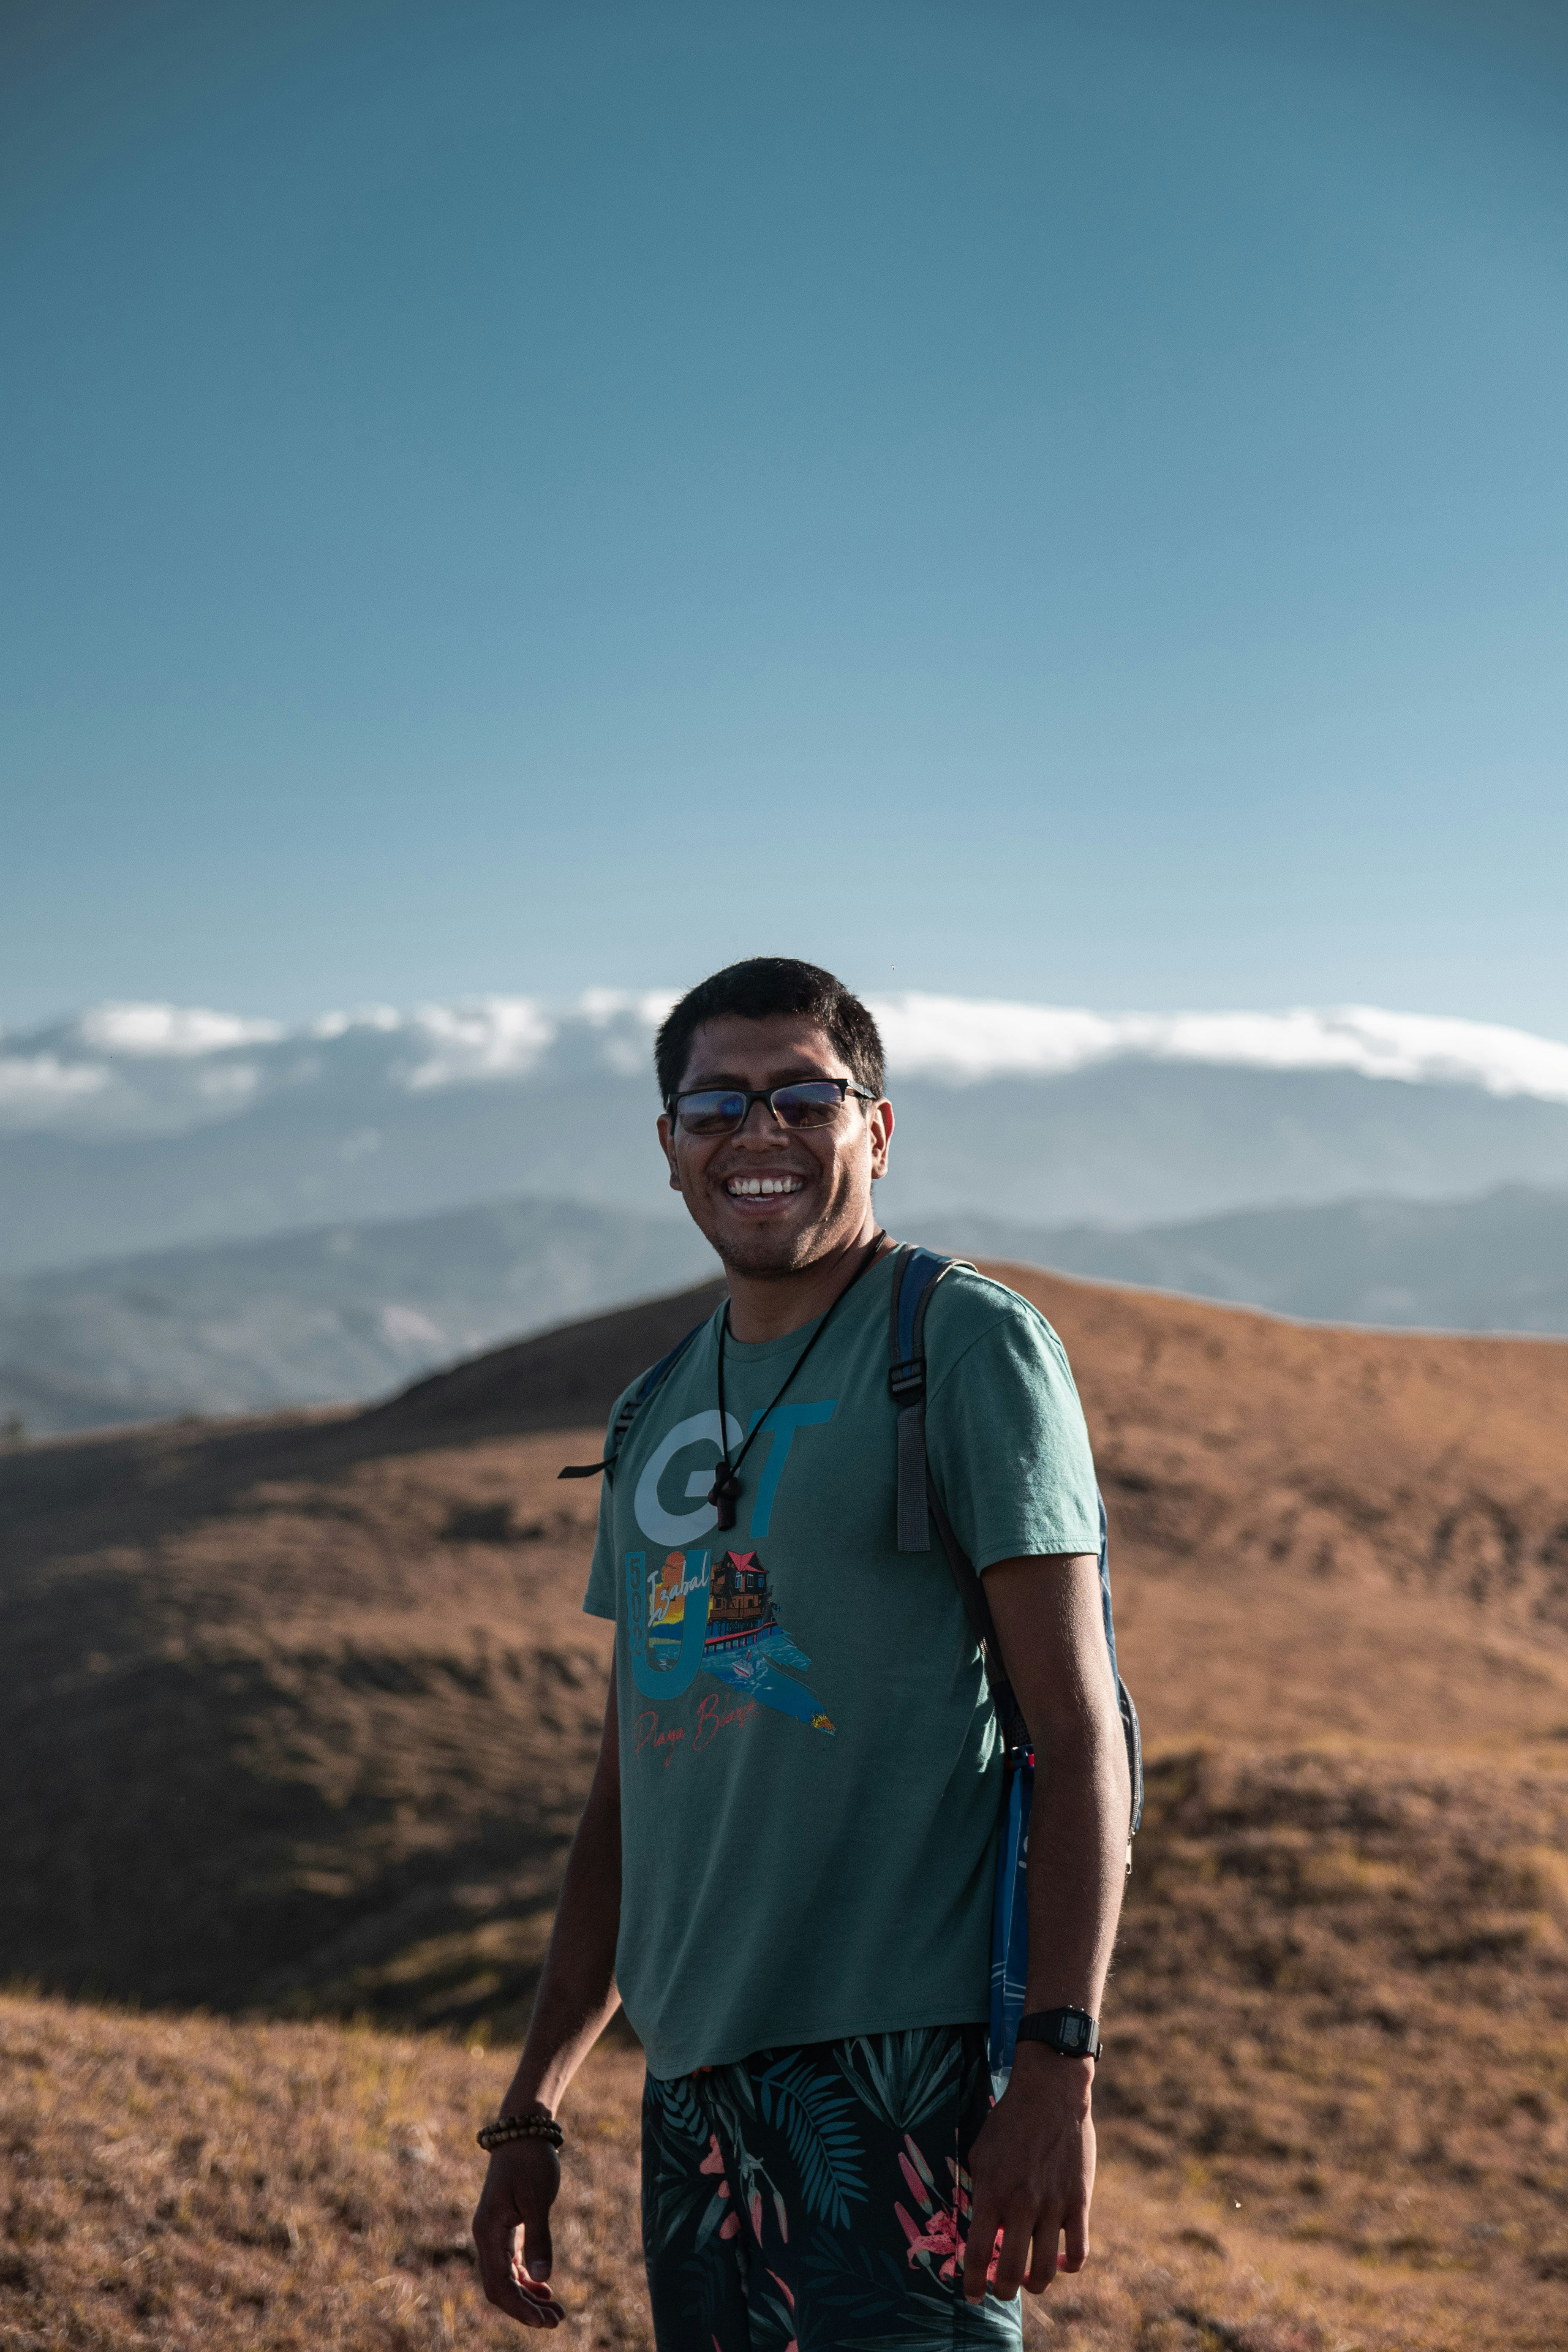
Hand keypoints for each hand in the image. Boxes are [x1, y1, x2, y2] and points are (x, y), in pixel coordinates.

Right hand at [472, 2139, 567, 2328]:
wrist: (523, 2130)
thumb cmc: (530, 2161)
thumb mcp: (537, 2198)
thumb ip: (539, 2238)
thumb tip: (544, 2279)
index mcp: (488, 2231)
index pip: (499, 2284)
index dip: (519, 2308)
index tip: (543, 2322)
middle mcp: (486, 2236)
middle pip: (500, 2288)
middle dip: (524, 2309)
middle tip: (556, 2322)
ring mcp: (495, 2233)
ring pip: (506, 2278)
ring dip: (527, 2298)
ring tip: (555, 2313)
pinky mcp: (506, 2227)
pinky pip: (511, 2264)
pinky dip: (527, 2280)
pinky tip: (545, 2289)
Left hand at [961, 2046, 1095, 2304]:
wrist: (1049, 2094)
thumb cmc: (1008, 2123)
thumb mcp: (981, 2155)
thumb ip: (981, 2194)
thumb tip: (980, 2231)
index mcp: (991, 2193)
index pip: (977, 2254)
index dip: (972, 2283)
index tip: (972, 2296)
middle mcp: (1021, 2205)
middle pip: (1011, 2272)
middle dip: (1003, 2291)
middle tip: (1001, 2290)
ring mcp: (1053, 2206)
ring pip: (1046, 2271)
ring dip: (1035, 2285)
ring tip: (1029, 2282)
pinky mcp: (1080, 2202)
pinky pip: (1078, 2253)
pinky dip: (1068, 2266)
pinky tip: (1060, 2260)